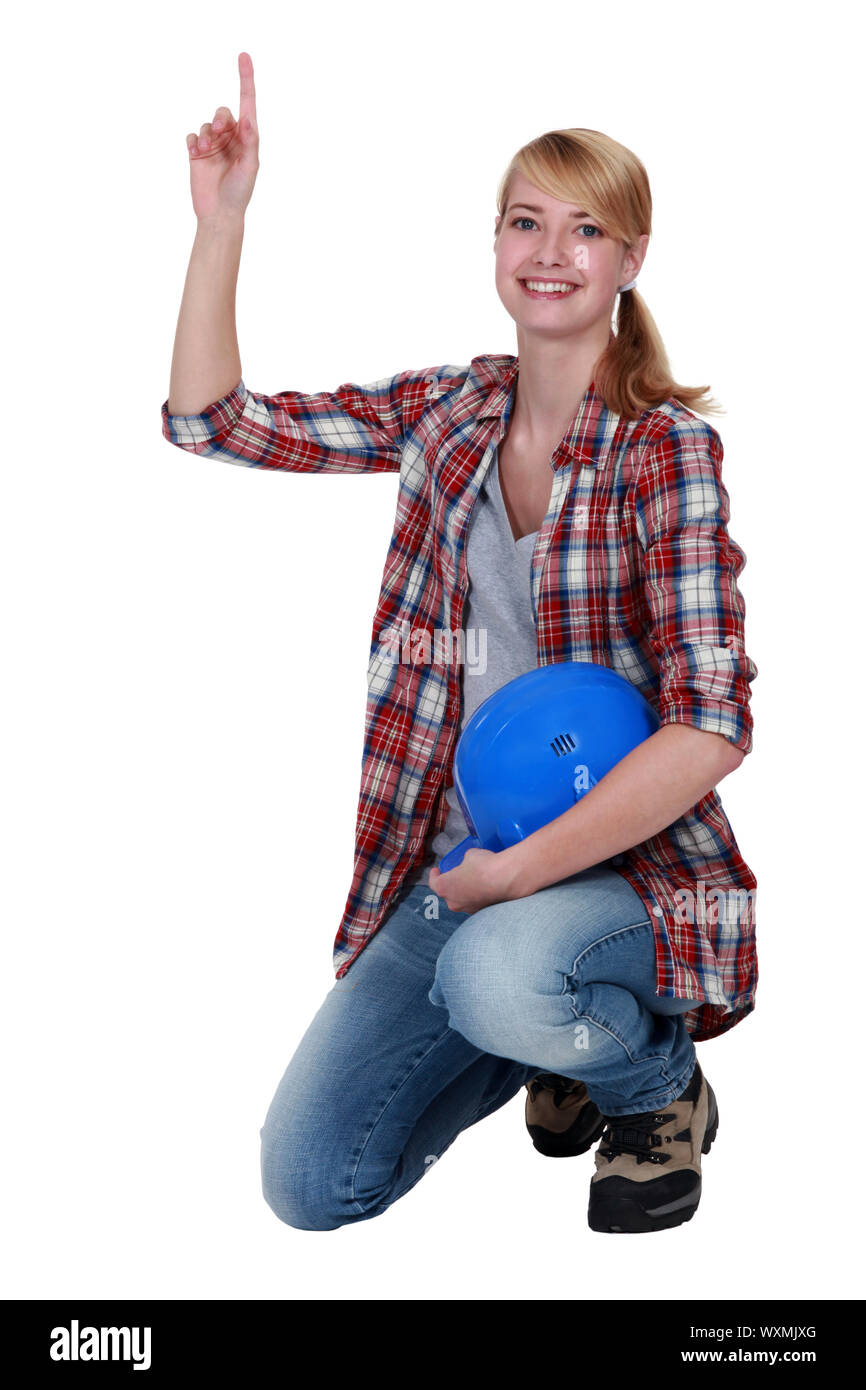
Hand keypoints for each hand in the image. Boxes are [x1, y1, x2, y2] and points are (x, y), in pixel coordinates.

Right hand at [186, 51, 259, 221]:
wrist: (219, 214)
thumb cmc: (240, 193)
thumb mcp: (251, 167)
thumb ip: (250, 142)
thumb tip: (247, 118)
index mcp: (247, 138)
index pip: (247, 103)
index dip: (246, 79)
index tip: (244, 56)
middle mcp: (230, 138)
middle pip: (222, 112)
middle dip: (220, 119)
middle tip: (220, 132)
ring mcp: (212, 145)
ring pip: (206, 124)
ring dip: (206, 135)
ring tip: (206, 152)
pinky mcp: (196, 153)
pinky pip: (191, 135)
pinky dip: (193, 140)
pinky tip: (196, 153)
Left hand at [428, 846, 523, 914]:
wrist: (505, 879)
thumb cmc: (483, 866)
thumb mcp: (470, 855)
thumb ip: (465, 861)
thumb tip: (470, 863)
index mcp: (444, 887)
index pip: (434, 883)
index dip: (435, 875)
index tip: (437, 870)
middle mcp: (453, 903)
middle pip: (448, 894)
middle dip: (452, 884)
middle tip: (458, 875)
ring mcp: (468, 909)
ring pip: (463, 901)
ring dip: (465, 892)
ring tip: (474, 881)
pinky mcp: (483, 912)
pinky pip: (476, 904)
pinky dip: (478, 897)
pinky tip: (486, 888)